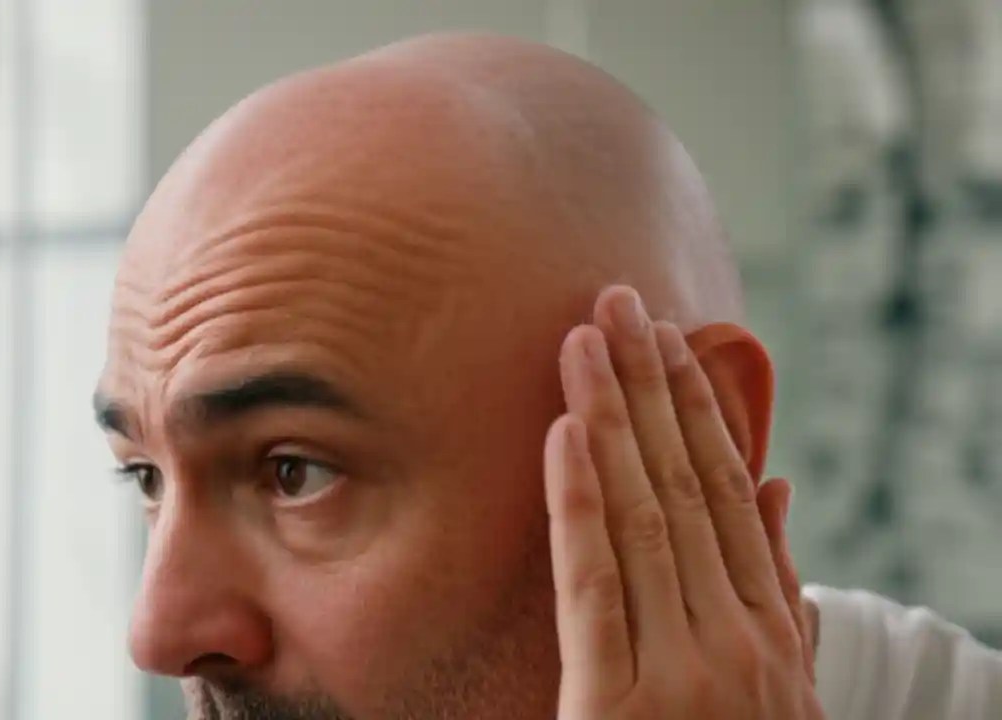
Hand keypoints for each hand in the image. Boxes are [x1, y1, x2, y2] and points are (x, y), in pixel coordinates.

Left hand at [545, 286, 820, 718]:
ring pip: (643, 515)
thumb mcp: (782, 687)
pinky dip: (581, 502)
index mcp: (769, 630)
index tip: (669, 339)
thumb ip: (779, 592)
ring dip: (613, 418)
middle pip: (685, 485)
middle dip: (651, 388)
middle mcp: (735, 638)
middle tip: (618, 301)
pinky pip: (595, 585)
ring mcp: (684, 672)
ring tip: (585, 337)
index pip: (727, 492)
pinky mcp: (617, 705)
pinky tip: (563, 432)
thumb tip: (777, 490)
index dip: (696, 408)